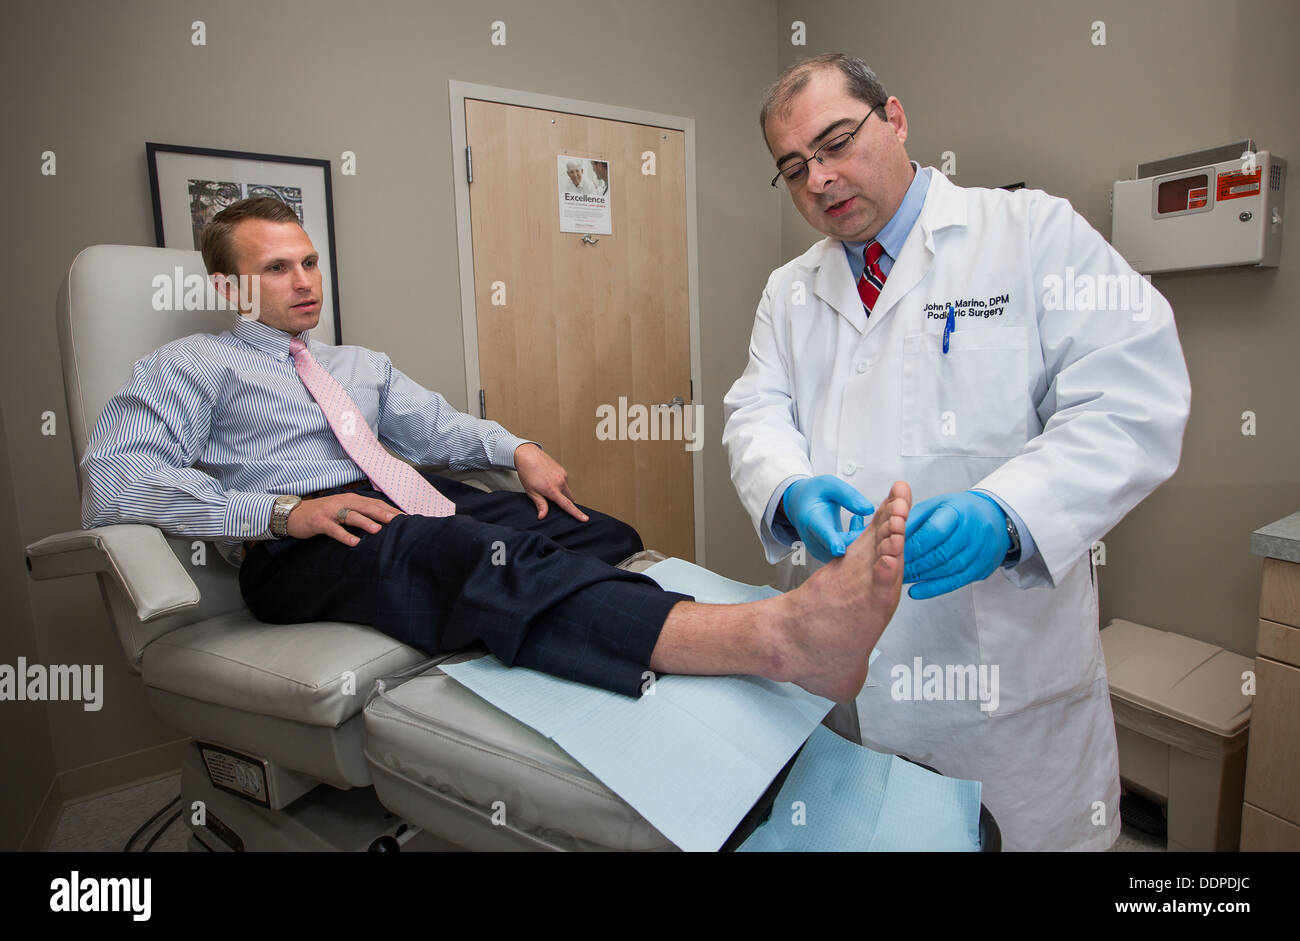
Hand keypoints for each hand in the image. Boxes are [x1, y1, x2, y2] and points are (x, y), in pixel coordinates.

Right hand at [286, 494, 403, 545]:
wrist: (294, 514)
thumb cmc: (323, 513)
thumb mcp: (343, 509)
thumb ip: (360, 512)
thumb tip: (382, 520)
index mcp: (351, 499)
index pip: (375, 504)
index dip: (390, 510)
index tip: (406, 516)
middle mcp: (343, 502)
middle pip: (367, 507)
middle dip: (384, 514)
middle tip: (400, 520)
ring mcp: (331, 512)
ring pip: (351, 516)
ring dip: (365, 522)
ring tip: (379, 529)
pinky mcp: (320, 522)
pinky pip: (334, 529)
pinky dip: (344, 535)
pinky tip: (354, 542)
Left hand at [514, 443, 587, 521]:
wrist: (528, 455)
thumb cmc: (527, 473)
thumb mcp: (531, 492)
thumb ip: (540, 504)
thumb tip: (543, 516)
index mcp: (552, 490)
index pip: (567, 505)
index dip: (577, 513)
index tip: (585, 519)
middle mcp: (560, 482)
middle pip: (569, 498)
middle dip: (566, 503)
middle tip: (555, 502)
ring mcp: (563, 475)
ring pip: (566, 490)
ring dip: (561, 493)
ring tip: (546, 487)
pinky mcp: (563, 470)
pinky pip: (564, 482)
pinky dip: (559, 485)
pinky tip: (548, 481)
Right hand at [781, 475, 875, 562]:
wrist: (799, 504)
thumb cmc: (813, 493)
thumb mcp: (829, 484)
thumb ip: (848, 495)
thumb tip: (868, 509)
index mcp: (812, 519)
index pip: (822, 533)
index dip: (832, 542)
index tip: (839, 550)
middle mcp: (814, 539)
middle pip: (841, 546)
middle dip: (859, 535)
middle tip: (867, 518)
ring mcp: (820, 550)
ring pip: (846, 553)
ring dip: (858, 538)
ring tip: (857, 518)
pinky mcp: (826, 555)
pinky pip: (846, 555)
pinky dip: (855, 541)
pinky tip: (854, 526)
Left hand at [902, 491, 1009, 598]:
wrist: (994, 518)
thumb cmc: (959, 511)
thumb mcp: (935, 506)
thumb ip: (913, 520)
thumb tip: (890, 536)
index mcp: (958, 512)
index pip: (934, 531)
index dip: (913, 544)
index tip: (893, 551)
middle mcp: (972, 532)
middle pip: (940, 553)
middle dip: (913, 563)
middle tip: (892, 568)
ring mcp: (979, 552)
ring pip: (946, 569)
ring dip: (920, 576)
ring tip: (901, 577)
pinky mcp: (981, 568)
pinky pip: (955, 582)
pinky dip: (933, 588)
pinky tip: (915, 591)